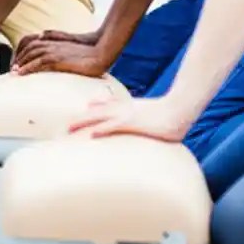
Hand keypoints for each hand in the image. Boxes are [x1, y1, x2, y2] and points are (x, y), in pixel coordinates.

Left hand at [12, 29, 107, 75]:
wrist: (102, 52)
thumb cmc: (88, 48)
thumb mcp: (69, 40)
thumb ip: (56, 36)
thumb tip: (42, 34)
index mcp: (52, 39)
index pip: (28, 41)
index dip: (19, 50)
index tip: (15, 62)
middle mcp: (51, 43)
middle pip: (27, 47)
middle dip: (17, 58)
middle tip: (11, 70)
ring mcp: (54, 51)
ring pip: (31, 55)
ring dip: (20, 63)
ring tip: (14, 72)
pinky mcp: (58, 60)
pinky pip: (38, 63)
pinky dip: (28, 68)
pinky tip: (21, 73)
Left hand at [67, 96, 193, 143]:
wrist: (180, 109)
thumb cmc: (167, 114)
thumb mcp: (147, 113)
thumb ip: (138, 116)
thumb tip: (127, 120)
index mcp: (125, 108)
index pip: (101, 110)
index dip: (86, 116)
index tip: (72, 123)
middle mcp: (122, 110)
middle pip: (95, 114)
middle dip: (79, 121)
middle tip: (63, 128)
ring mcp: (127, 115)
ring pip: (99, 118)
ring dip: (83, 123)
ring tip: (68, 129)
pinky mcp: (134, 122)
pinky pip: (114, 126)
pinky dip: (102, 129)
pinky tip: (91, 134)